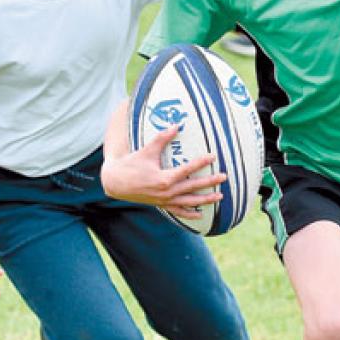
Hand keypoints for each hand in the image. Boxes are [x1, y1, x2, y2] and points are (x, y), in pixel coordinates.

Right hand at [101, 125, 225, 218]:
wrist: (116, 182)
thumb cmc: (131, 164)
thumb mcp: (147, 150)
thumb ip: (162, 138)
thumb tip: (176, 125)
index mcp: (164, 178)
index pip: (188, 169)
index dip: (201, 162)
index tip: (213, 156)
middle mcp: (167, 192)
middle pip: (193, 187)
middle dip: (210, 182)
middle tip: (224, 176)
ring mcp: (164, 200)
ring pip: (189, 201)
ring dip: (206, 199)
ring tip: (220, 196)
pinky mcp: (161, 205)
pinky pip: (178, 211)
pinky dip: (190, 213)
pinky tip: (201, 214)